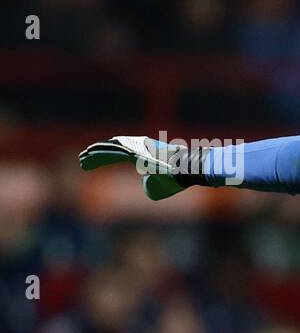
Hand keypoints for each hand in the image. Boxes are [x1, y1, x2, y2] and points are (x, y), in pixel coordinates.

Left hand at [79, 135, 194, 200]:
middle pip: (112, 150)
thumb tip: (145, 182)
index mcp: (144, 152)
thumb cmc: (175, 179)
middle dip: (96, 156)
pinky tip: (87, 156)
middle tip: (82, 161)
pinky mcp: (134, 150)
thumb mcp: (158, 186)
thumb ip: (148, 183)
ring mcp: (136, 146)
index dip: (104, 158)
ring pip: (109, 149)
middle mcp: (138, 146)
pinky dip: (98, 154)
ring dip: (94, 155)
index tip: (92, 162)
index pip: (119, 154)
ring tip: (81, 159)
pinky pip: (112, 151)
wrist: (185, 171)